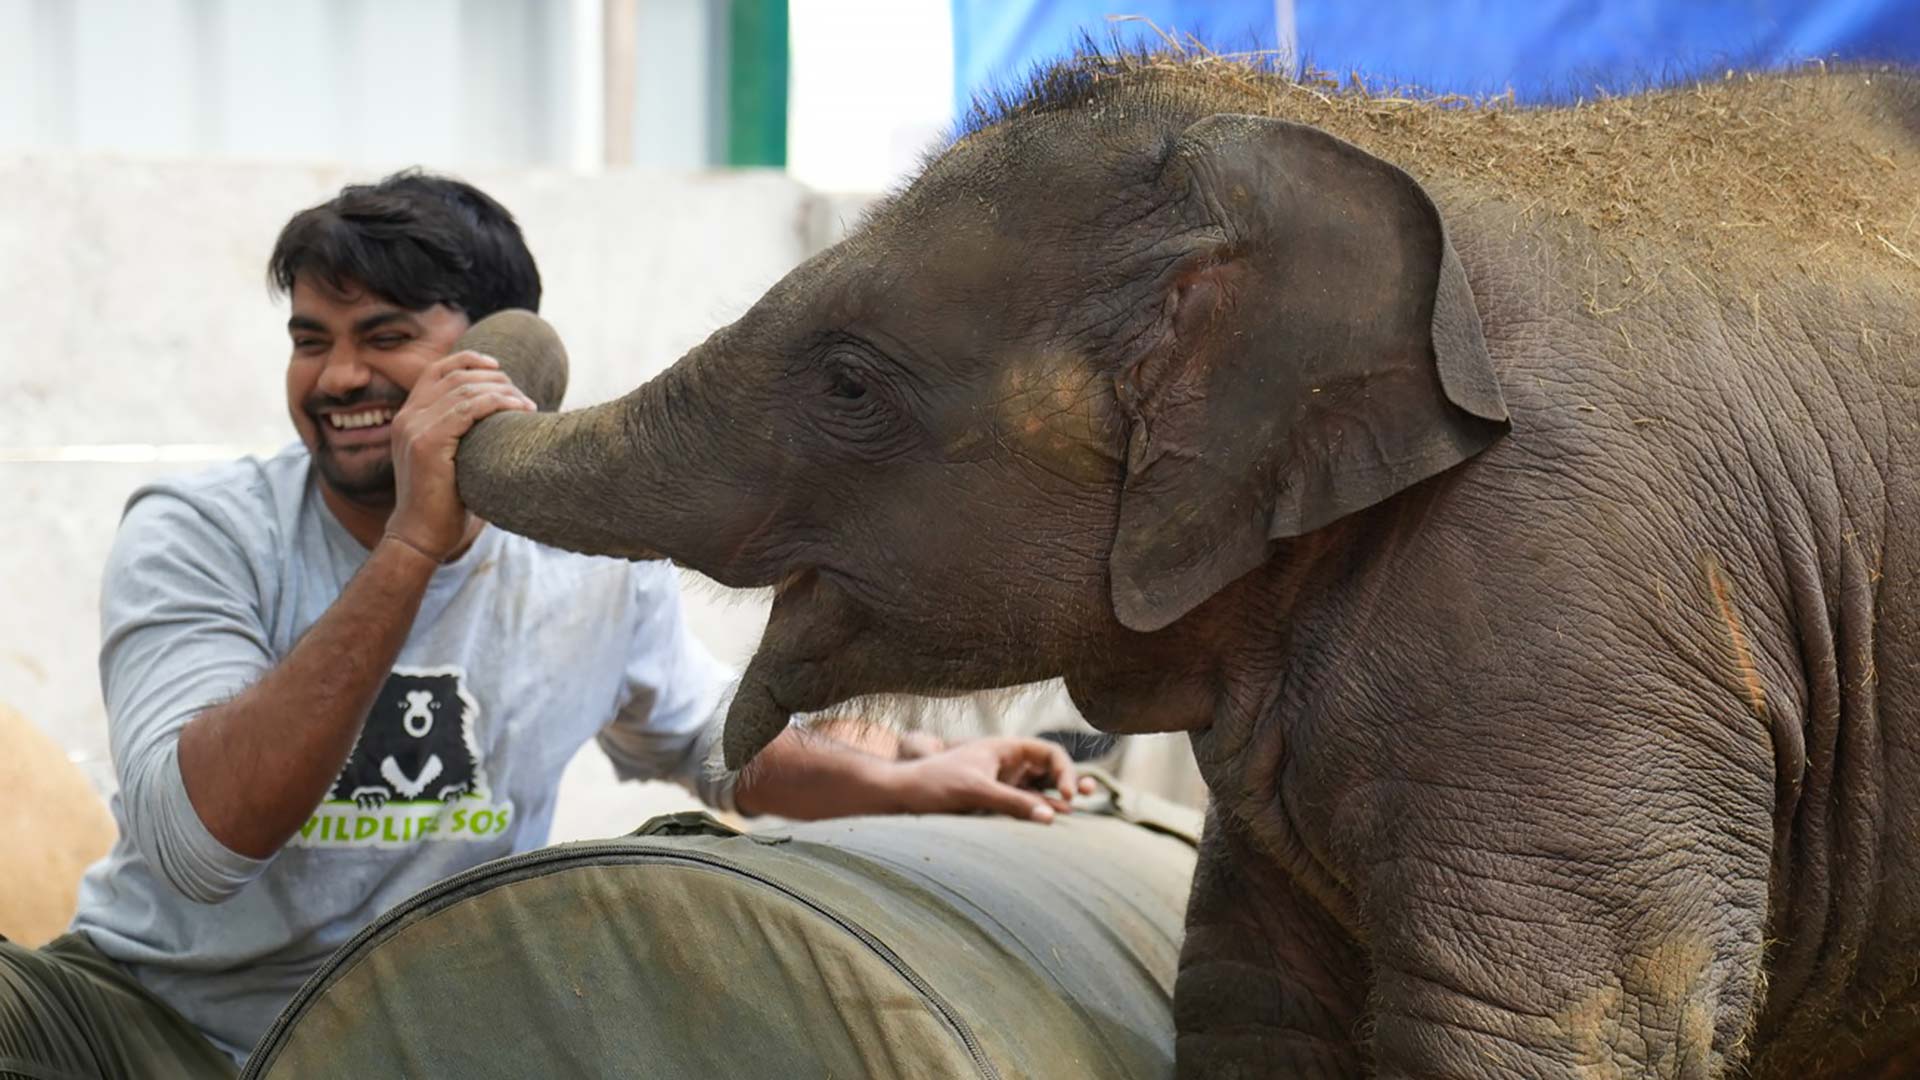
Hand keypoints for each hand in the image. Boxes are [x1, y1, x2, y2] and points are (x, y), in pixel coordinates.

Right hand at [385, 351, 534, 558]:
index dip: (468, 360)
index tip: (498, 367)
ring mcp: (415, 428)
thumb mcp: (446, 457)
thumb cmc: (444, 501)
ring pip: (465, 390)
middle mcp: (407, 417)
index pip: (436, 370)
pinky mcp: (427, 443)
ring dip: (502, 391)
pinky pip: (468, 409)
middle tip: (522, 395)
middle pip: (456, 376)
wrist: (421, 534)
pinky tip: (519, 410)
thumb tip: (498, 414)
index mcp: (408, 416)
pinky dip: (498, 403)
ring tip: (527, 405)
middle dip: (495, 379)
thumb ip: (458, 431)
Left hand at [890, 736, 1098, 822]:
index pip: (1048, 753)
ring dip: (1057, 800)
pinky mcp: (993, 805)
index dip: (1064, 771)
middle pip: (1049, 770)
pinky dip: (1039, 813)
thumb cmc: (933, 784)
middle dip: (1069, 780)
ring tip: (1076, 809)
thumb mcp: (975, 791)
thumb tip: (1051, 817)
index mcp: (1004, 749)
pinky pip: (1024, 808)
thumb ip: (1013, 802)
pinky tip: (1052, 822)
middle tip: (1085, 795)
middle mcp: (1007, 765)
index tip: (1067, 794)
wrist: (900, 798)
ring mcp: (1001, 785)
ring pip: (1039, 791)